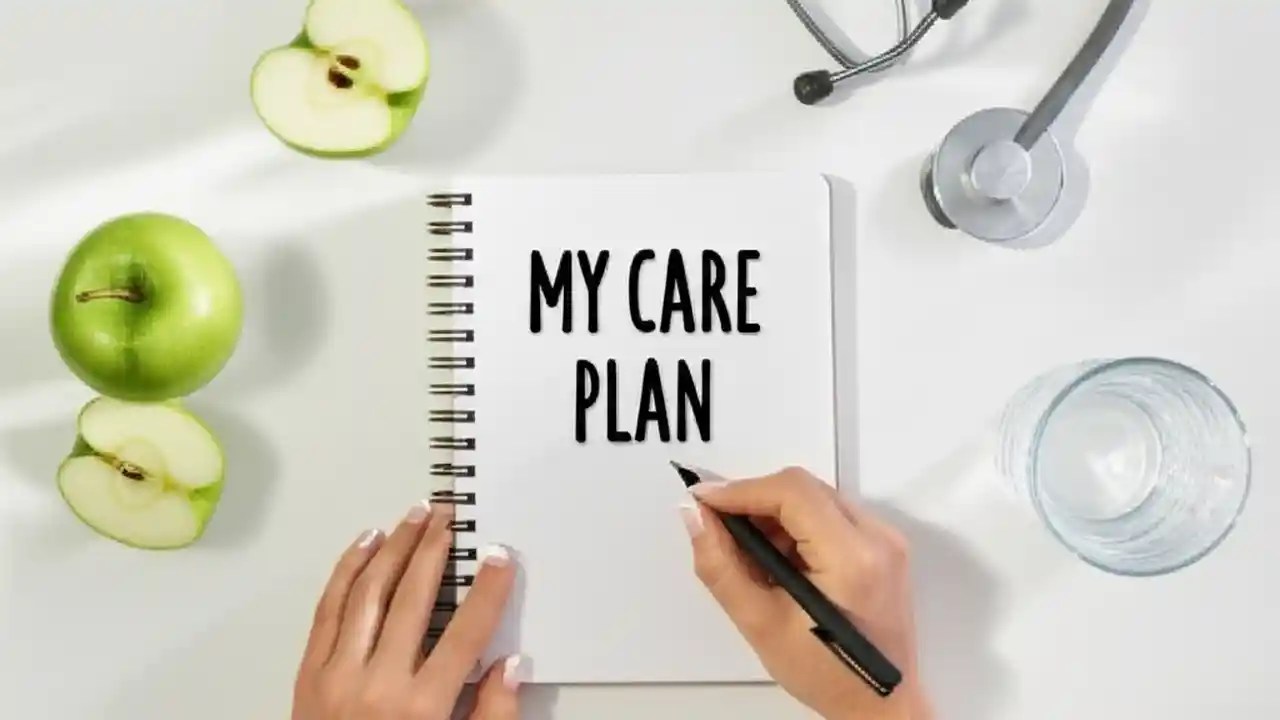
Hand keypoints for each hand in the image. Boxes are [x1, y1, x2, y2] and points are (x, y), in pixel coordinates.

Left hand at [292, 500, 524, 719]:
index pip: (464, 634)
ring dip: (394, 547)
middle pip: (412, 599)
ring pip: (368, 592)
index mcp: (422, 709)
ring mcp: (337, 676)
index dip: (487, 590)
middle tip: (451, 517)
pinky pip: (328, 608)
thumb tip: (510, 666)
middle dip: (435, 550)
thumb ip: (492, 718)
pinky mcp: (308, 674)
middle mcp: (377, 685)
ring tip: (415, 516)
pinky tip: (365, 543)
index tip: (500, 557)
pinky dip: (346, 569)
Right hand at [680, 467, 931, 719]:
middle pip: (804, 489)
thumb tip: (694, 516)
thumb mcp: (761, 624)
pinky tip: (779, 561)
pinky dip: (797, 527)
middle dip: (755, 501)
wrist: (880, 706)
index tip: (703, 501)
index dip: (741, 489)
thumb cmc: (829, 676)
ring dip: (775, 515)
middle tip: (719, 529)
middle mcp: (878, 539)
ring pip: (816, 498)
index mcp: (853, 558)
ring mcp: (886, 540)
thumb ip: (721, 565)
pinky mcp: (883, 547)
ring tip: (751, 557)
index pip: (791, 492)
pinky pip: (831, 515)